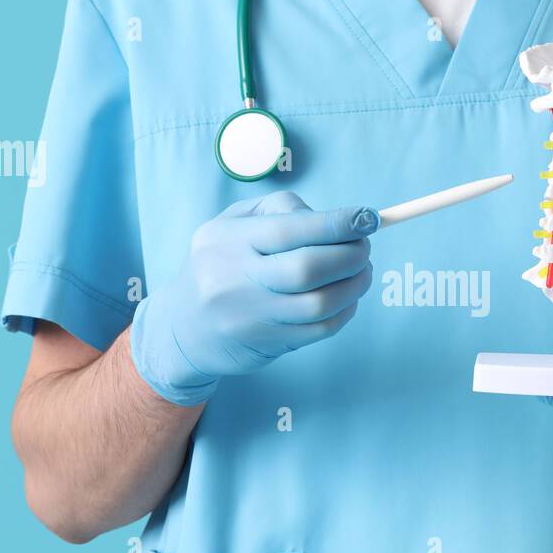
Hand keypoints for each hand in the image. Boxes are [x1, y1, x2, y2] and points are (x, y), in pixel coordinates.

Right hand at [131, 190, 376, 404]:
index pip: (289, 229)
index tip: (369, 218)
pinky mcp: (266, 344)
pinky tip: (347, 298)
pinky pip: (319, 330)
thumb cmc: (220, 263)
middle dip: (350, 255)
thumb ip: (280, 209)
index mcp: (227, 240)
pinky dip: (345, 311)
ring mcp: (251, 316)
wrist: (183, 327)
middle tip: (365, 248)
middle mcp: (235, 278)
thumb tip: (338, 218)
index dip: (336, 223)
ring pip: (319, 303)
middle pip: (308, 268)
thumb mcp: (233, 223)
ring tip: (362, 272)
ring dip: (355, 285)